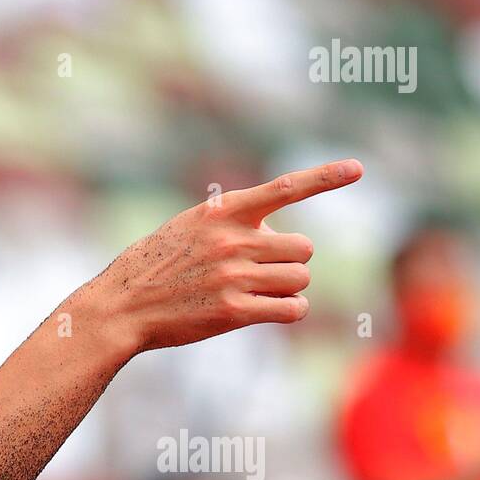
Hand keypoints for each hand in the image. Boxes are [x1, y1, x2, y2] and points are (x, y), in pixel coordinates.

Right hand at [93, 159, 362, 354]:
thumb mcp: (189, 226)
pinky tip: (263, 310)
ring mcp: (234, 276)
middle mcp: (233, 240)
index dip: (325, 177)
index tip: (358, 168)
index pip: (284, 188)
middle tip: (261, 270)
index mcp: (223, 212)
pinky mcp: (234, 311)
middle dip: (290, 261)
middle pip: (304, 248)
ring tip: (255, 291)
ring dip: (288, 288)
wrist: (121, 305)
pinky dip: (287, 311)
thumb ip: (234, 223)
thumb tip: (281, 236)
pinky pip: (292, 309)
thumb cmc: (156, 265)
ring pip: (301, 279)